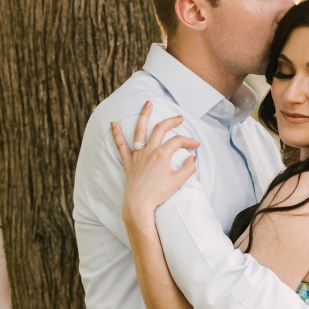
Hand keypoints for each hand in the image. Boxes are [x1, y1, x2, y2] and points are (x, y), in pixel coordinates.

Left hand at [111, 102, 198, 223]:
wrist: (138, 204)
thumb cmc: (158, 194)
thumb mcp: (178, 182)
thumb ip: (188, 168)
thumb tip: (192, 158)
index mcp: (162, 154)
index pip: (178, 141)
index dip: (189, 141)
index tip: (195, 146)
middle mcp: (149, 150)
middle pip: (161, 129)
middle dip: (172, 121)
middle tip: (179, 118)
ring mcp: (137, 155)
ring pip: (140, 130)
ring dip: (144, 115)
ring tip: (147, 103)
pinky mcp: (128, 162)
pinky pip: (121, 146)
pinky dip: (116, 134)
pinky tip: (113, 123)